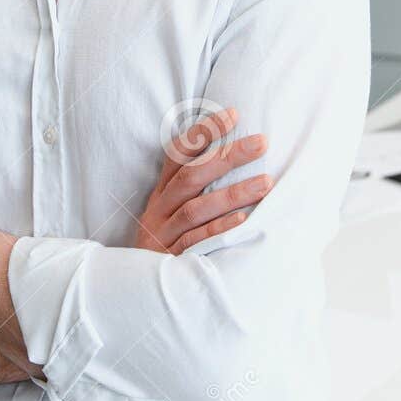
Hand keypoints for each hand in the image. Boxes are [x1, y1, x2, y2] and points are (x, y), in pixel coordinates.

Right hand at [135, 107, 271, 254]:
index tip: (233, 114)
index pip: (179, 153)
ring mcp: (164, 233)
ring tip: (266, 182)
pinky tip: (243, 220)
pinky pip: (195, 242)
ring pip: (195, 209)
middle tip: (261, 142)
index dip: (203, 132)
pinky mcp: (170, 259)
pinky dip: (218, 229)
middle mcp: (161, 208)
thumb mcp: (172, 209)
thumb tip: (236, 153)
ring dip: (232, 194)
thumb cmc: (168, 238)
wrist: (133, 286)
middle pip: (191, 176)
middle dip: (227, 157)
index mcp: (162, 191)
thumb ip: (196, 185)